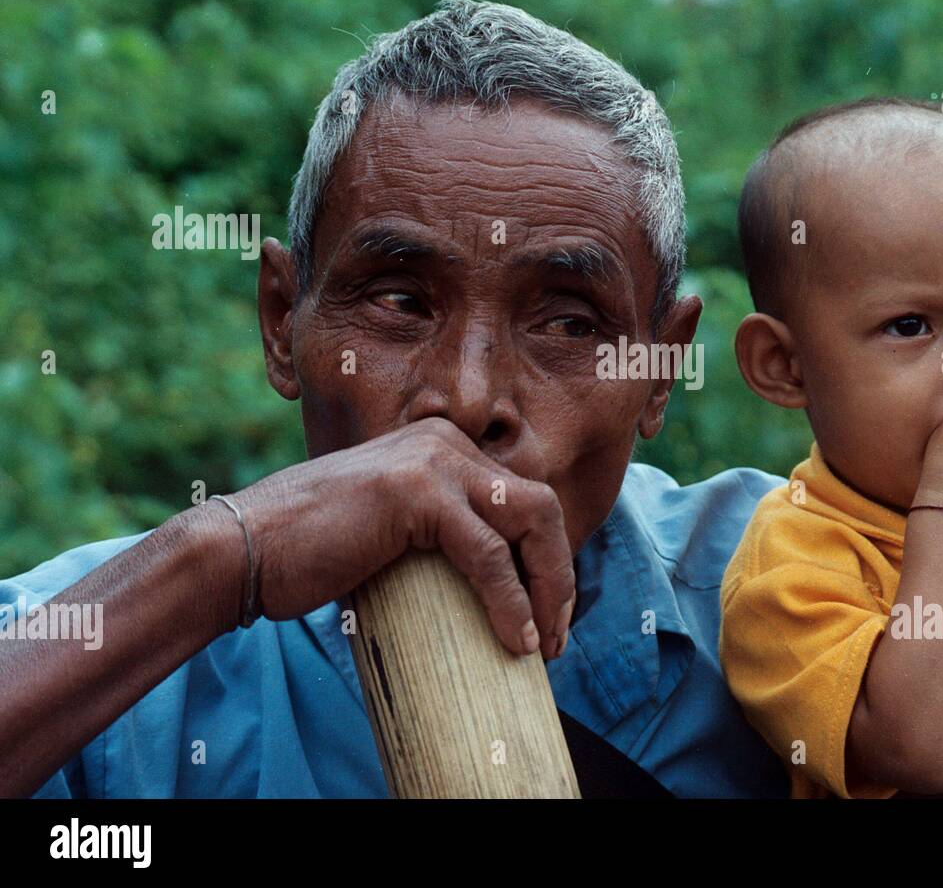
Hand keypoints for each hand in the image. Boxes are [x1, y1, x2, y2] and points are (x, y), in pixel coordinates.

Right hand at [224, 416, 574, 657]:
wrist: (240, 549)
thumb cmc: (311, 553)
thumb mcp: (392, 531)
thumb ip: (440, 535)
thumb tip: (498, 584)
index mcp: (442, 447)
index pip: (522, 498)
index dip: (545, 556)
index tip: (547, 613)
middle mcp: (445, 443)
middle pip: (539, 505)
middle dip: (558, 572)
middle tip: (558, 634)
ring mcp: (433, 461)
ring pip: (530, 521)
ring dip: (549, 587)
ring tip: (546, 643)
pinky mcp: (417, 494)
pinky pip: (489, 553)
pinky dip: (512, 600)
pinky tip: (518, 639)